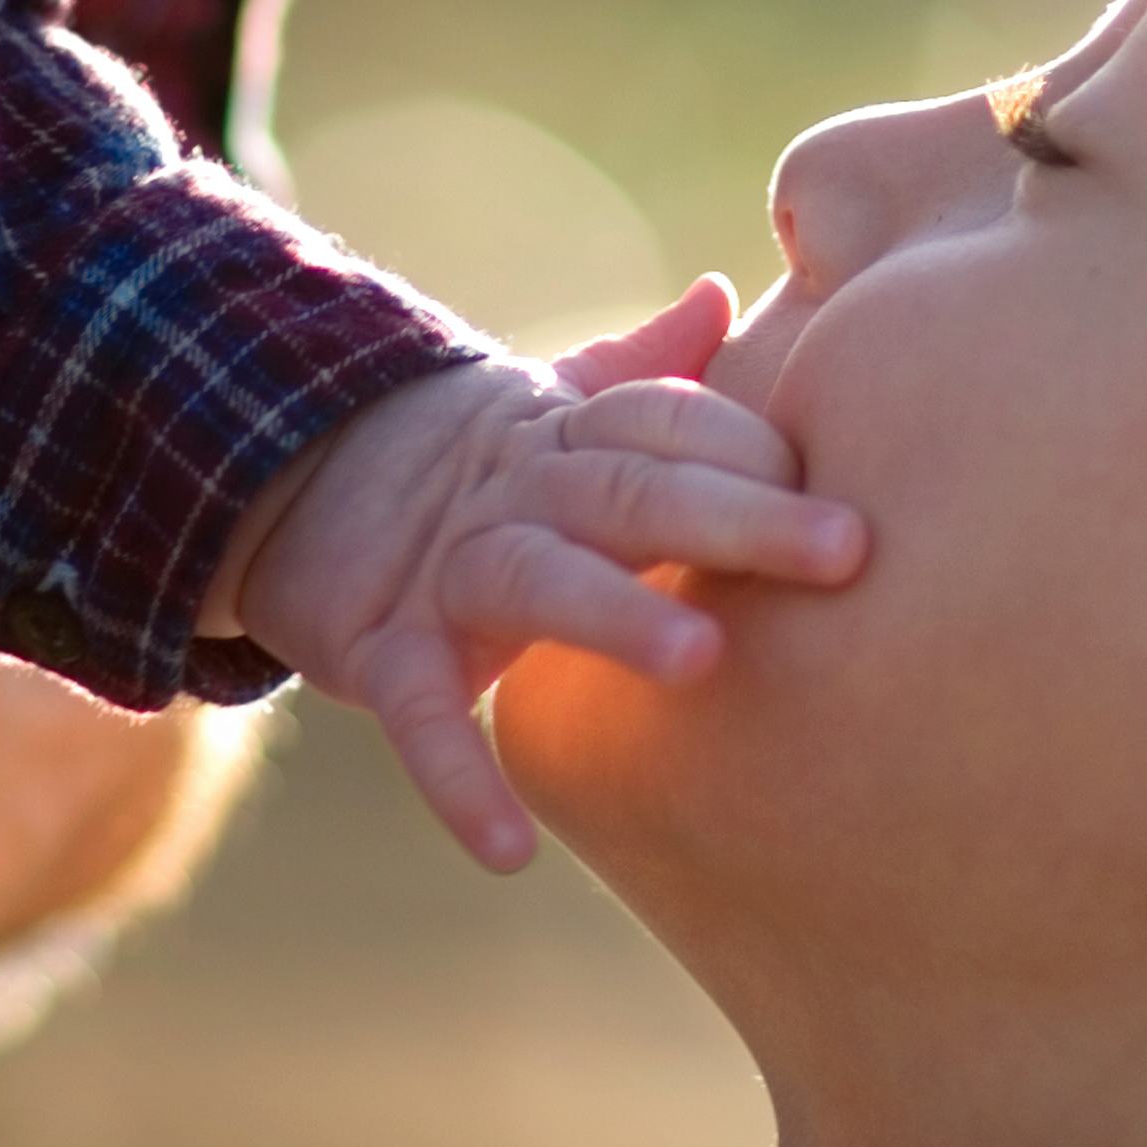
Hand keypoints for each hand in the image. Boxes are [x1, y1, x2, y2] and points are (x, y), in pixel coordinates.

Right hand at [219, 279, 864, 870]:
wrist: (295, 483)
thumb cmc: (480, 471)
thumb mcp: (555, 411)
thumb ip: (648, 368)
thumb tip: (728, 292)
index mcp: (570, 433)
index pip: (667, 421)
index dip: (754, 447)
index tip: (851, 497)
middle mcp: (516, 489)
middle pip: (628, 487)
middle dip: (738, 516)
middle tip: (844, 551)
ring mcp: (444, 568)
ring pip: (538, 581)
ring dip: (617, 618)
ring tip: (702, 663)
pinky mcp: (379, 650)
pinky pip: (420, 717)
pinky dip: (459, 782)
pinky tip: (510, 854)